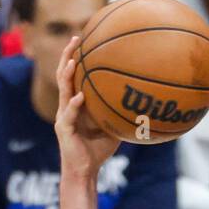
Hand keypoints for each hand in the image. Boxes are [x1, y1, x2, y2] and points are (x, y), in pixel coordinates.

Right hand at [54, 36, 120, 180]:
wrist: (85, 170)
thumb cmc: (99, 150)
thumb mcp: (114, 127)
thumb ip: (120, 112)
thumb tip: (145, 103)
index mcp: (76, 102)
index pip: (74, 75)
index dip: (77, 56)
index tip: (85, 38)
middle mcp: (66, 105)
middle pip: (64, 74)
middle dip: (68, 55)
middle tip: (76, 38)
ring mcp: (63, 116)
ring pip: (62, 89)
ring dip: (67, 74)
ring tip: (74, 60)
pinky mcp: (63, 128)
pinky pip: (69, 114)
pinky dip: (74, 104)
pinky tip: (81, 96)